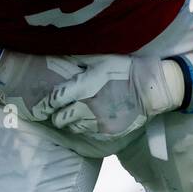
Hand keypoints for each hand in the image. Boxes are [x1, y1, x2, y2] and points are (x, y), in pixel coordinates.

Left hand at [36, 55, 183, 141]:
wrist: (150, 88)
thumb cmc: (124, 69)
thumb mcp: (100, 59)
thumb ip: (78, 61)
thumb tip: (59, 57)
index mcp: (83, 88)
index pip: (54, 100)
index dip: (45, 104)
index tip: (42, 107)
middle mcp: (87, 107)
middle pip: (60, 119)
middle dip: (57, 115)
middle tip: (61, 111)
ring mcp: (98, 122)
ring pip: (73, 128)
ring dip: (72, 122)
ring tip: (76, 116)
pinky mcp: (108, 131)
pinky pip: (89, 133)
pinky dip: (86, 128)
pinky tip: (90, 121)